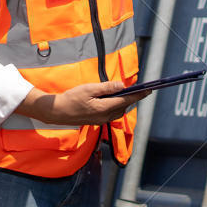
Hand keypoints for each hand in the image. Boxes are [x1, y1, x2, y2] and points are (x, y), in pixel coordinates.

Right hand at [26, 81, 148, 126]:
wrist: (57, 112)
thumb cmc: (71, 98)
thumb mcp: (89, 89)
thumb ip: (107, 87)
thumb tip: (122, 85)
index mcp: (104, 108)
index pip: (126, 100)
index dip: (139, 95)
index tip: (149, 90)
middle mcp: (104, 117)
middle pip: (123, 106)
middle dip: (131, 98)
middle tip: (139, 89)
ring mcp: (100, 121)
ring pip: (118, 111)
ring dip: (123, 102)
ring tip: (125, 93)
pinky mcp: (96, 121)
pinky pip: (111, 114)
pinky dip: (115, 106)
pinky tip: (112, 99)